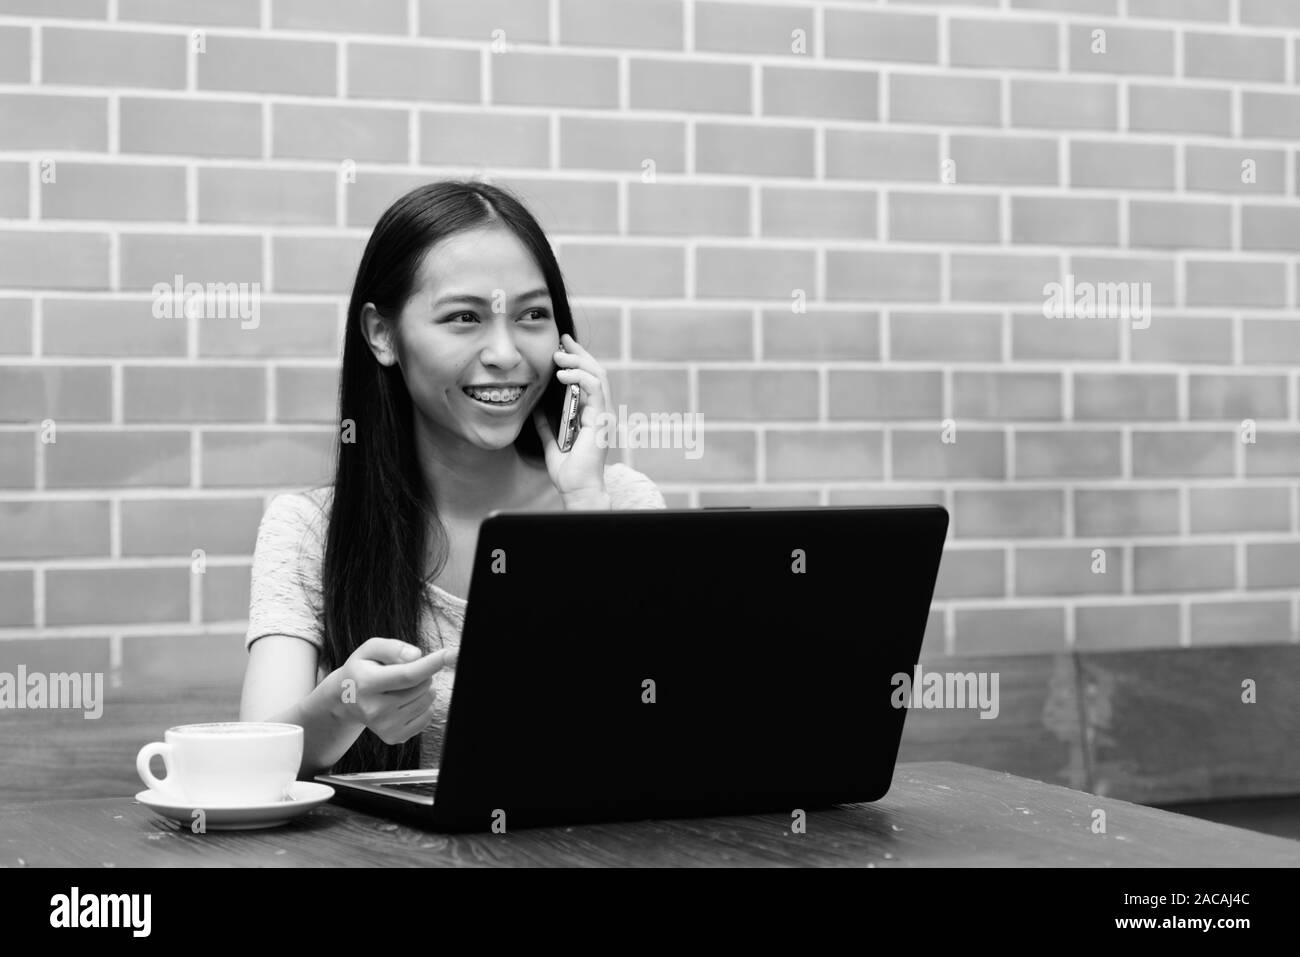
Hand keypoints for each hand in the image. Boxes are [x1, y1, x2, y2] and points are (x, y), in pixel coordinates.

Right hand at [329, 637, 457, 745]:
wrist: (345, 699)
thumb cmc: (361, 670)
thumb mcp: (370, 649)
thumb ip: (393, 648)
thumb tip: (417, 656)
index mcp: (367, 684)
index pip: (408, 675)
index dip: (432, 664)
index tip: (450, 654)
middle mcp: (375, 709)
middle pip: (422, 686)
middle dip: (422, 673)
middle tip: (403, 672)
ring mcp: (385, 726)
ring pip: (427, 700)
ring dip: (423, 688)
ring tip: (402, 686)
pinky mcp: (394, 737)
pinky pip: (427, 716)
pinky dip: (423, 705)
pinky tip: (405, 701)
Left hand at [531, 332, 610, 503]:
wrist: (577, 489)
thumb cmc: (569, 472)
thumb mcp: (552, 443)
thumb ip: (546, 425)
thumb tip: (536, 408)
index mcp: (593, 415)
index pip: (590, 379)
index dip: (578, 361)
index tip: (562, 347)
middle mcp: (601, 412)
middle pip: (596, 372)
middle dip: (579, 353)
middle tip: (563, 340)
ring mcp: (603, 415)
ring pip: (598, 375)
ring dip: (578, 362)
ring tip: (559, 356)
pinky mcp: (600, 419)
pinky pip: (595, 389)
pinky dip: (580, 377)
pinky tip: (563, 375)